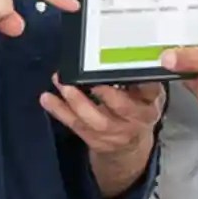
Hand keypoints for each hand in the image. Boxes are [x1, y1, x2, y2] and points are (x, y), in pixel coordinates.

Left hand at [41, 76, 165, 154]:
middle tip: (88, 76)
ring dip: (76, 101)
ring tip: (62, 83)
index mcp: (150, 103)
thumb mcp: (146, 96)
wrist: (129, 149)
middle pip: (122, 107)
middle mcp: (135, 120)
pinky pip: (76, 125)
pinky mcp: (94, 140)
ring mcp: (114, 132)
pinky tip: (47, 99)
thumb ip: (140, 79)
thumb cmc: (136, 111)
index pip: (150, 90)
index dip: (140, 81)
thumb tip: (123, 49)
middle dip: (104, 93)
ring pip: (94, 119)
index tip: (126, 65)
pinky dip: (60, 112)